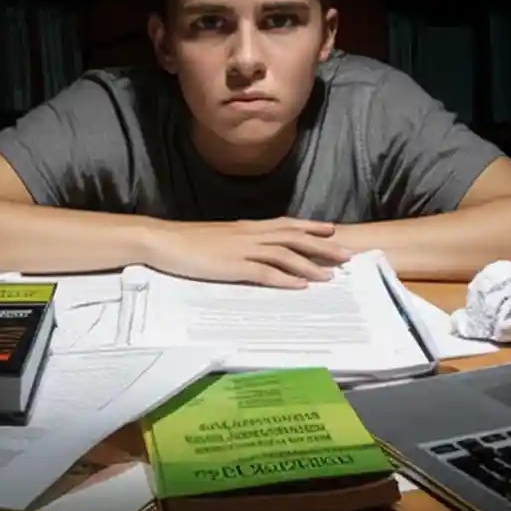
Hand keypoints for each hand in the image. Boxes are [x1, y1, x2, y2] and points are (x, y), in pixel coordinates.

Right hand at [143, 217, 353, 288]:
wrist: (163, 240)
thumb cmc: (187, 241)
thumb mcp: (219, 237)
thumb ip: (238, 241)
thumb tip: (252, 250)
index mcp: (247, 227)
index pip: (286, 224)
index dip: (310, 227)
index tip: (332, 230)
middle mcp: (250, 234)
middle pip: (294, 237)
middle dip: (322, 246)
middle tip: (346, 254)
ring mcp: (242, 250)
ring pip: (285, 255)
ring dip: (310, 264)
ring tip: (331, 275)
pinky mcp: (233, 266)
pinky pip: (265, 273)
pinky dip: (285, 279)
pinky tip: (301, 286)